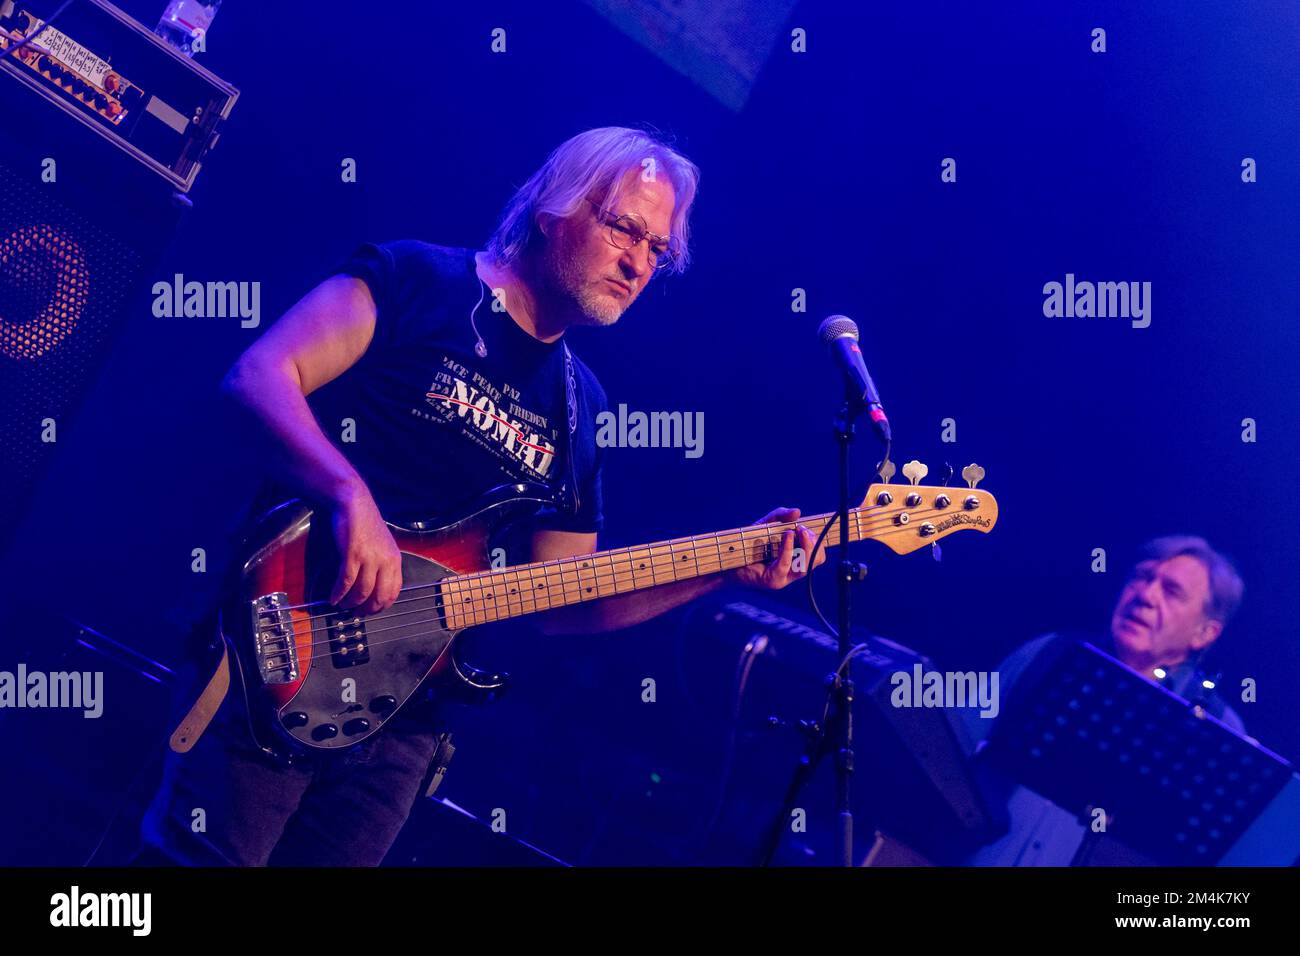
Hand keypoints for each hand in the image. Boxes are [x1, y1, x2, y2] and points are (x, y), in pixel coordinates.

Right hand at [328, 487, 402, 614]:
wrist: (352, 502)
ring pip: (362, 592)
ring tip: (341, 605)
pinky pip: (346, 583)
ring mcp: (370, 558)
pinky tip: (332, 598)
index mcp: (395, 560)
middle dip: (366, 609)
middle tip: (354, 612)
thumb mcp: (380, 546)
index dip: (381, 606)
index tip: (370, 610)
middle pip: (379, 597)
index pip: (394, 592)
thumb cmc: (363, 524)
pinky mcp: (353, 555)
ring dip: (349, 603)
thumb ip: (380, 566)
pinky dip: (338, 594)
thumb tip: (371, 589)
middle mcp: (386, 561)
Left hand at [727, 507, 825, 590]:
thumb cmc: (747, 543)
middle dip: (814, 543)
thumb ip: (780, 516)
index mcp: (794, 559)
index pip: (817, 555)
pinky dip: (788, 548)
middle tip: (803, 529)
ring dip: (805, 546)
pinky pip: (786, 564)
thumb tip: (797, 511)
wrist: (726, 558)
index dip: (817, 541)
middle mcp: (791, 571)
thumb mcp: (765, 525)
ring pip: (805, 566)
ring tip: (798, 531)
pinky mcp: (773, 580)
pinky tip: (786, 535)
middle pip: (816, 560)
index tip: (806, 528)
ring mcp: (783, 578)